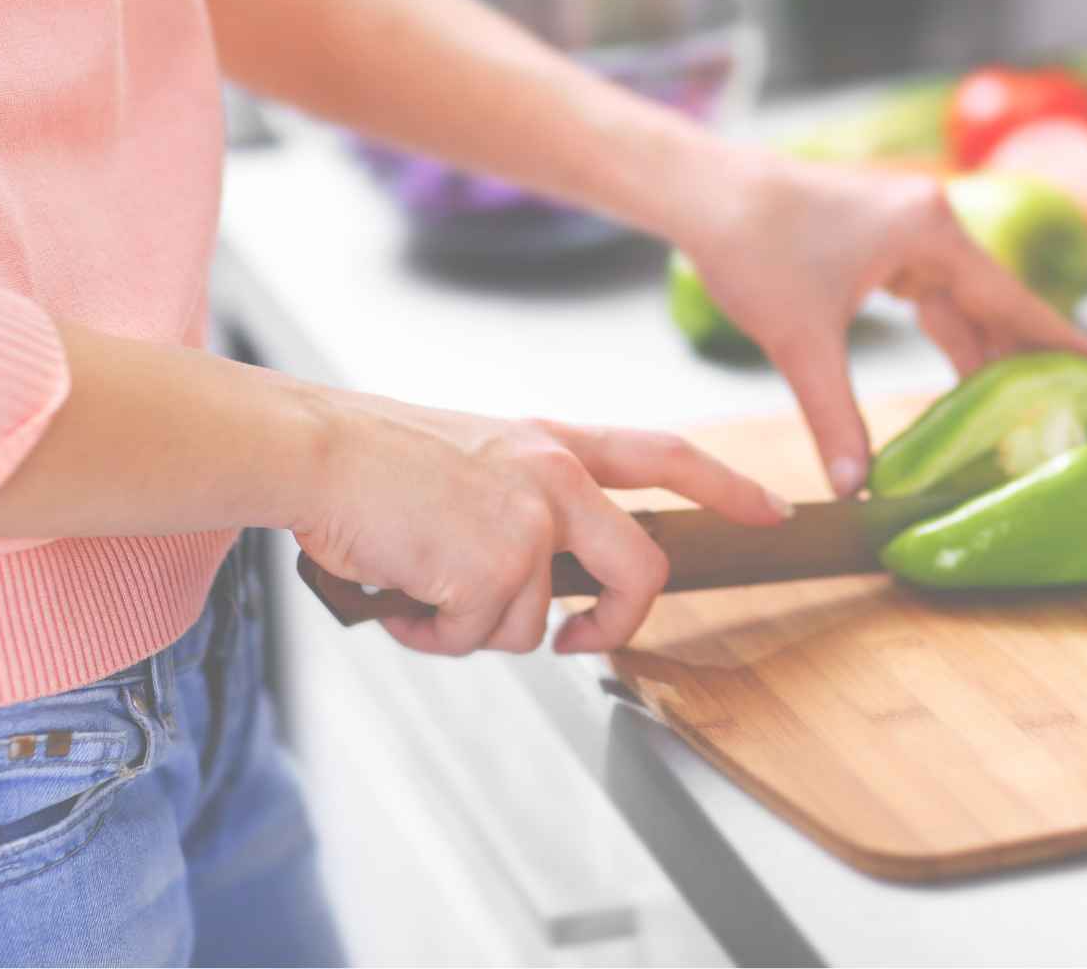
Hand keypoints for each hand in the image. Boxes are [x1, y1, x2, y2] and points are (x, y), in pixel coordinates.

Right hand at [292, 391, 791, 655]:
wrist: (315, 449)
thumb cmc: (376, 457)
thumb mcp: (477, 457)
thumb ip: (527, 504)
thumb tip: (543, 589)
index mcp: (555, 442)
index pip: (665, 455)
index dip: (725, 485)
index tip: (771, 510)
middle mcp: (557, 474)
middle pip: (643, 568)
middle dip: (616, 625)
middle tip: (579, 644)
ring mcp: (530, 519)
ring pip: (534, 625)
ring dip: (473, 626)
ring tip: (420, 587)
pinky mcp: (495, 564)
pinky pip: (478, 638)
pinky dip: (434, 635)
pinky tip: (402, 597)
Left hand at [680, 151, 1086, 497]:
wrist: (701, 190)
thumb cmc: (753, 248)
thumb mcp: (802, 341)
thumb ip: (834, 416)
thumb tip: (854, 488)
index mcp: (930, 233)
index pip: (1015, 299)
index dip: (1063, 343)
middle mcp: (929, 221)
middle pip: (994, 302)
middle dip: (1024, 360)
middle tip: (1067, 413)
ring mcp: (904, 224)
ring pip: (960, 301)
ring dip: (981, 353)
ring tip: (1018, 410)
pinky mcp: (876, 235)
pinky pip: (929, 293)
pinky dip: (945, 333)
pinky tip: (959, 375)